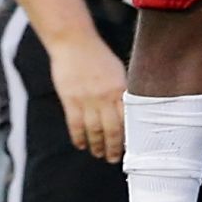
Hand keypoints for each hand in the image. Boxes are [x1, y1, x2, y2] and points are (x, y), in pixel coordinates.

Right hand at [49, 31, 129, 161]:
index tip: (131, 148)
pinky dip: (79, 137)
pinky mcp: (70, 100)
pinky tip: (82, 145)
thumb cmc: (98, 55)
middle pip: (112, 129)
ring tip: (99, 154)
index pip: (127, 119)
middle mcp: (105, 97)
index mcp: (119, 89)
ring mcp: (86, 99)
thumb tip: (127, 111)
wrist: (74, 43)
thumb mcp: (117, 71)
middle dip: (114, 147)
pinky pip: (75, 124)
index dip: (129, 136)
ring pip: (94, 130)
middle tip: (114, 159)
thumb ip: (121, 91)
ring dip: (97, 145)